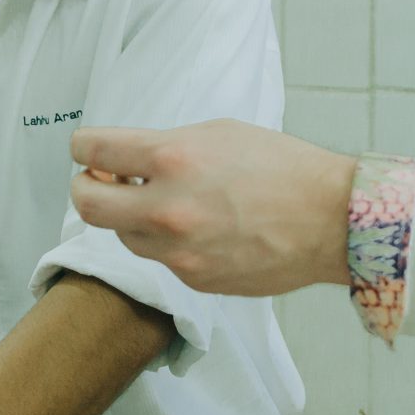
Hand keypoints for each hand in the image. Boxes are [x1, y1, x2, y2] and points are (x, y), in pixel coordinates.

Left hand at [68, 120, 354, 296]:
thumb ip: (164, 145)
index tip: (88, 150)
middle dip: (86, 188)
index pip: (92, 151)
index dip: (83, 147)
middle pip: (86, 204)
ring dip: (131, 218)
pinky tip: (202, 228)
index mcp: (171, 158)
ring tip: (168, 203)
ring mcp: (178, 252)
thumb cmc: (283, 167)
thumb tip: (125, 162)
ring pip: (123, 236)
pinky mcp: (194, 280)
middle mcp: (166, 209)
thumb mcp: (218, 133)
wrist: (332, 220)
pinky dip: (168, 243)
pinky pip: (161, 259)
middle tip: (104, 181)